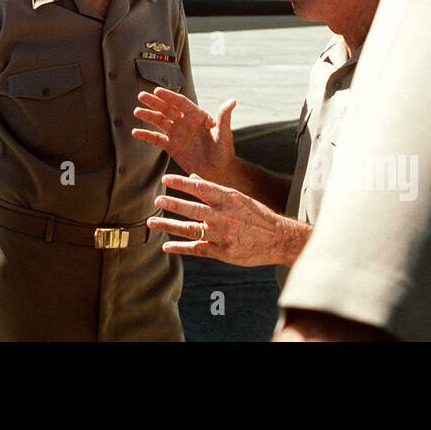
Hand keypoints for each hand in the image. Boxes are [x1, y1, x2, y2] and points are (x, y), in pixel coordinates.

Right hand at [132, 88, 235, 181]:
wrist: (218, 172)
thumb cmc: (224, 152)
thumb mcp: (224, 135)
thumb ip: (224, 117)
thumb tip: (232, 100)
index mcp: (197, 116)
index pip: (181, 103)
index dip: (169, 97)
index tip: (157, 91)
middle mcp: (185, 122)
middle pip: (167, 109)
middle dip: (154, 103)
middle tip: (141, 96)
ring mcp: (177, 134)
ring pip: (160, 121)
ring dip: (148, 116)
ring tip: (136, 111)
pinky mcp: (172, 146)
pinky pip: (157, 139)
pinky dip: (146, 135)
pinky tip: (135, 132)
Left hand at [147, 173, 304, 268]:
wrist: (279, 239)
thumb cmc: (258, 216)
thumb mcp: (239, 197)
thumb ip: (215, 190)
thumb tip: (194, 177)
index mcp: (228, 198)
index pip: (200, 187)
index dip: (181, 183)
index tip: (166, 179)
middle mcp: (223, 216)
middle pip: (192, 208)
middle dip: (172, 204)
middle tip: (157, 200)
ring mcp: (222, 235)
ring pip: (189, 229)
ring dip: (168, 225)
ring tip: (152, 222)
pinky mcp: (222, 252)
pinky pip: (196, 249)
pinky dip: (180, 247)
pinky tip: (166, 246)